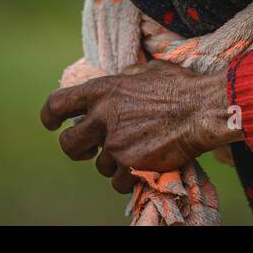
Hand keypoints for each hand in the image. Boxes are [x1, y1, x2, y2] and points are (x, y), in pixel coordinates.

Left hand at [40, 60, 241, 193]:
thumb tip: (121, 78)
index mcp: (103, 90)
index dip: (50, 117)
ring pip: (100, 166)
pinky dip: (130, 178)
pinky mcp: (130, 165)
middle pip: (68, 143)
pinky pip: (119, 182)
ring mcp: (115, 143)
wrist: (202, 110)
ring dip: (115, 163)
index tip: (52, 125)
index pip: (57, 104)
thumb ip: (127, 77)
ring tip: (137, 153)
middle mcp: (102, 117)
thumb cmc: (181, 86)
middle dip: (77, 150)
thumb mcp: (148, 70)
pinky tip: (145, 167)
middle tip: (89, 151)